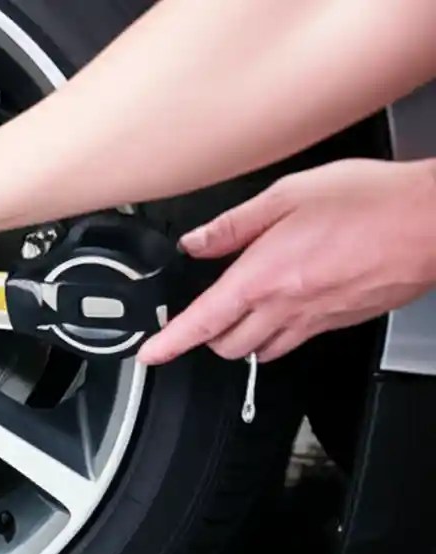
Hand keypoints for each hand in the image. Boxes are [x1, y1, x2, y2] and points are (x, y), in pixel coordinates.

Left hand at [138, 158, 435, 365]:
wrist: (431, 221)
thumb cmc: (371, 202)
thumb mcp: (288, 195)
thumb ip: (234, 224)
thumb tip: (196, 242)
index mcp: (263, 277)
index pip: (202, 322)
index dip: (170, 343)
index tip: (150, 353)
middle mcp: (287, 307)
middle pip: (228, 346)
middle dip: (206, 337)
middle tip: (199, 318)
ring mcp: (317, 320)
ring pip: (262, 351)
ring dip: (242, 340)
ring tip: (239, 315)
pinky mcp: (342, 323)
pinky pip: (297, 341)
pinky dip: (279, 334)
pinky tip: (286, 307)